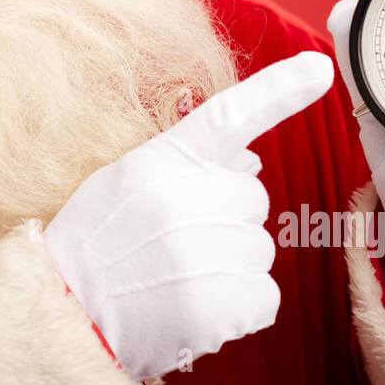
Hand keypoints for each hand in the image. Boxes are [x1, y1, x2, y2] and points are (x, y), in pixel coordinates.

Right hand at [42, 51, 334, 380]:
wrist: (64, 314)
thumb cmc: (95, 245)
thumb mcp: (125, 180)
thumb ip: (183, 163)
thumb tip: (249, 160)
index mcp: (162, 161)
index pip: (230, 115)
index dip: (280, 90)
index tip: (319, 70)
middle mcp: (188, 199)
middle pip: (252, 199)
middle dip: (227, 220)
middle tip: (175, 244)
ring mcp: (207, 252)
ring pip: (260, 249)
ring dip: (231, 266)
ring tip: (177, 279)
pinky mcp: (221, 304)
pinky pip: (266, 296)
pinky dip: (240, 307)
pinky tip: (197, 307)